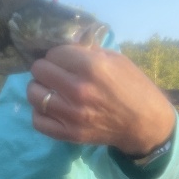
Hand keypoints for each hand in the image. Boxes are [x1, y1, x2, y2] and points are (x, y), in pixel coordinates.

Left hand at [27, 45, 174, 152]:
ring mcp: (71, 114)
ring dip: (39, 88)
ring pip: (33, 94)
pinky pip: (38, 121)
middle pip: (39, 70)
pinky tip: (50, 108)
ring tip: (50, 89)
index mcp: (92, 67)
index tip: (65, 60)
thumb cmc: (134, 87)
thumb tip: (66, 45)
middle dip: (46, 68)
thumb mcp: (116, 60)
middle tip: (55, 72)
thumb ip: (88, 51)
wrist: (145, 124)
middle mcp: (78, 90)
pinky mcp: (69, 134)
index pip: (54, 53)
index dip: (59, 54)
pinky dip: (40, 113)